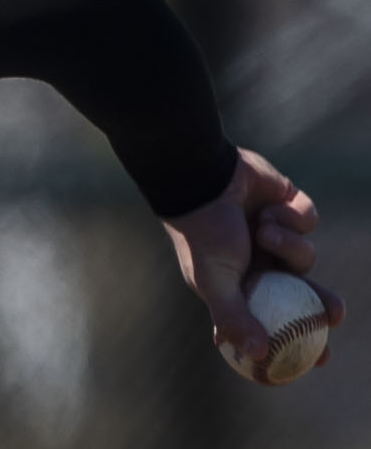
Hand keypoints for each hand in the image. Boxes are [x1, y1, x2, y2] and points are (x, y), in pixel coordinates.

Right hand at [163, 148, 343, 374]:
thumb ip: (235, 318)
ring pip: (306, 254)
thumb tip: (257, 355)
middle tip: (335, 314)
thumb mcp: (215, 282)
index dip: (297, 342)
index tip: (319, 361)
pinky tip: (270, 209)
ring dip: (290, 244)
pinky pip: (308, 221)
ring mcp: (274, 235)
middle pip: (304, 294)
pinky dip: (292, 218)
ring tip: (264, 230)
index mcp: (241, 284)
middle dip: (323, 305)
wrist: (204, 179)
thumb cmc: (203, 233)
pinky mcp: (287, 207)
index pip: (273, 320)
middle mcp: (260, 262)